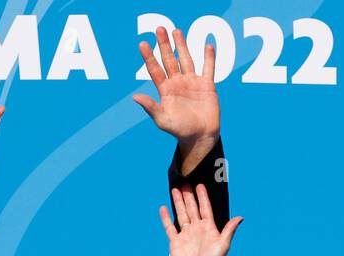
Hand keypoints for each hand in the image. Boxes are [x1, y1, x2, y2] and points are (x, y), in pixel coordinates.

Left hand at [133, 27, 219, 173]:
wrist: (200, 138)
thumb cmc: (180, 131)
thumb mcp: (162, 120)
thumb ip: (151, 107)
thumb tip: (134, 97)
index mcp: (166, 90)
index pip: (155, 70)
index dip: (149, 57)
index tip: (143, 44)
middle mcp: (178, 83)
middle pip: (170, 60)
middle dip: (164, 45)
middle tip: (159, 29)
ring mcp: (193, 83)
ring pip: (186, 60)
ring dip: (182, 46)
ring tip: (177, 31)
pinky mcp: (207, 86)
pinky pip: (208, 68)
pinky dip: (209, 58)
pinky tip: (207, 45)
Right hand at [159, 184, 241, 255]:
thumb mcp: (223, 246)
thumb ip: (229, 230)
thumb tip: (240, 217)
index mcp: (208, 228)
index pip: (205, 209)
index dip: (203, 197)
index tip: (200, 185)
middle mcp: (197, 229)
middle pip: (192, 208)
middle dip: (189, 196)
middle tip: (185, 182)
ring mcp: (186, 235)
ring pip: (181, 214)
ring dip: (178, 202)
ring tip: (175, 189)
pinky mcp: (175, 242)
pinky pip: (169, 227)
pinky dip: (166, 218)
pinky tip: (163, 208)